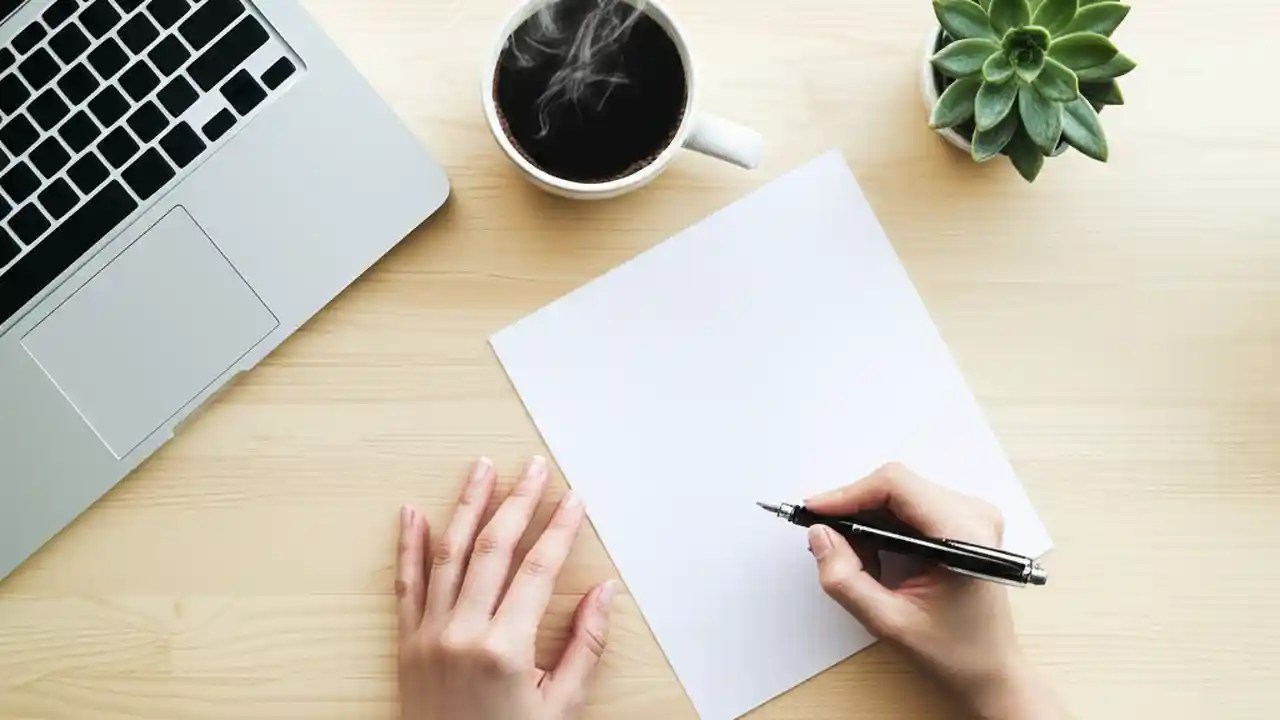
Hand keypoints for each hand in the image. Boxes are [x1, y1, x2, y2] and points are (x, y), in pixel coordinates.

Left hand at [396, 456, 618, 719]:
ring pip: (448, 553)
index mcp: (505, 648)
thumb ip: (585, 647)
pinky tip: (413, 512)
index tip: (575, 499)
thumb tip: (604, 595)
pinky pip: (405, 584)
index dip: (560, 529)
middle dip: (518, 501)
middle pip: (493, 548)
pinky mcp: (406, 643)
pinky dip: (409, 546)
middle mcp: (461, 633)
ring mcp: (428, 635)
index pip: (538, 569)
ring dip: (467, 505)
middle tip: (535, 468)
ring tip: (482, 469)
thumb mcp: (560, 707)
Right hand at [805, 463, 1067, 719]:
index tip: (813, 513)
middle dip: (854, 509)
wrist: (991, 670)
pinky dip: (883, 526)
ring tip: (856, 559)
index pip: (896, 486)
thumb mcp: (888, 622)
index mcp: (964, 534)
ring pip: (899, 493)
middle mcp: (973, 514)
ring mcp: (971, 515)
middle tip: (827, 540)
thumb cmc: (953, 653)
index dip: (848, 494)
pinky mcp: (962, 521)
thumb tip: (819, 535)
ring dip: (868, 520)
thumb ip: (846, 579)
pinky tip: (877, 557)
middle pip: (896, 485)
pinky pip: (910, 505)